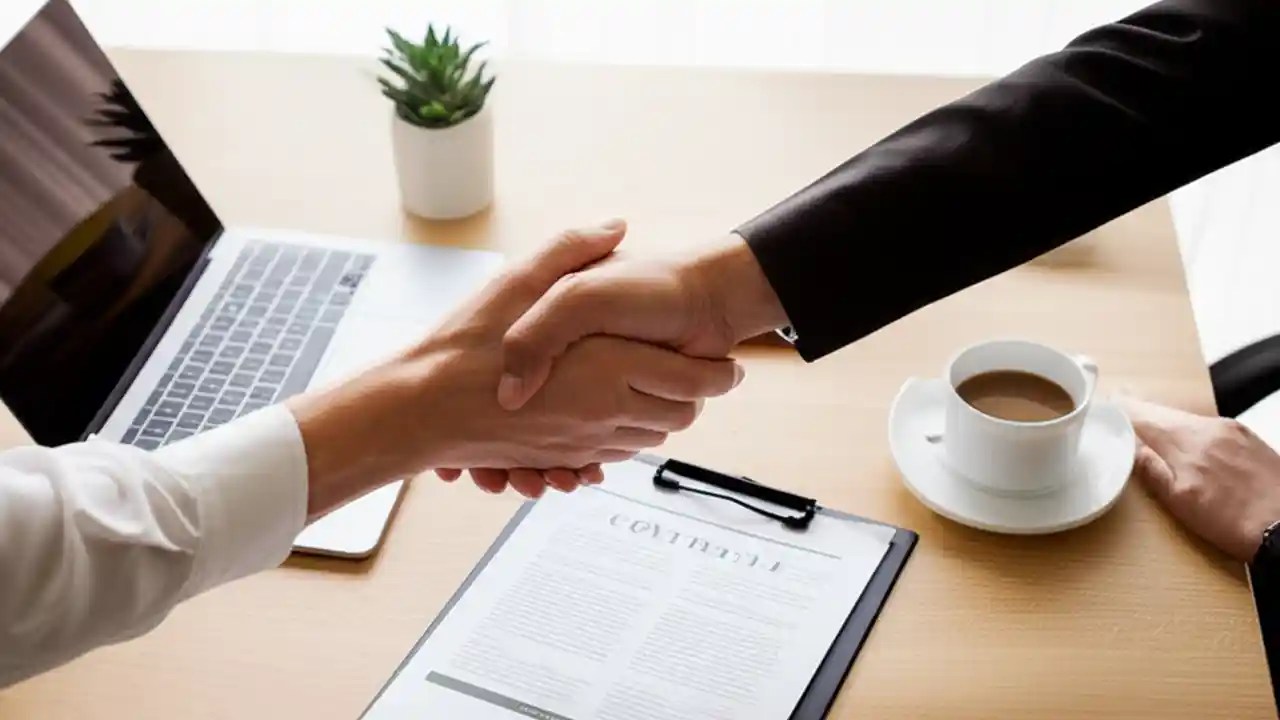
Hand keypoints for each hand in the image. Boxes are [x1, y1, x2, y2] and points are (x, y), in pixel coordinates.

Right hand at [287, 221, 742, 516]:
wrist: (421, 408)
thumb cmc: (469, 344)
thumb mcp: (521, 280)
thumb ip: (573, 249)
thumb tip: (614, 224)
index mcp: (609, 368)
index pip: (694, 380)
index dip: (719, 373)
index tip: (729, 363)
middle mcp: (604, 411)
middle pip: (679, 415)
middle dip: (695, 397)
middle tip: (704, 376)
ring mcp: (583, 441)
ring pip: (646, 439)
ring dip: (658, 419)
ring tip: (659, 391)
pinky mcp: (559, 457)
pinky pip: (609, 456)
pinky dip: (621, 440)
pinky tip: (611, 417)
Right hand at [1123, 397, 1279, 562]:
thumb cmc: (1235, 523)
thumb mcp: (1180, 504)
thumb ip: (1152, 471)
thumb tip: (1131, 448)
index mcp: (1186, 443)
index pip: (1143, 416)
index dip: (1122, 409)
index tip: (1106, 403)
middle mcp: (1209, 428)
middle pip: (1165, 413)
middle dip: (1142, 412)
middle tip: (1121, 405)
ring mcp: (1232, 431)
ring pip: (1187, 419)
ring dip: (1167, 421)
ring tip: (1150, 426)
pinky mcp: (1248, 438)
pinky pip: (1209, 426)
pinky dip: (1191, 429)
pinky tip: (1188, 441)